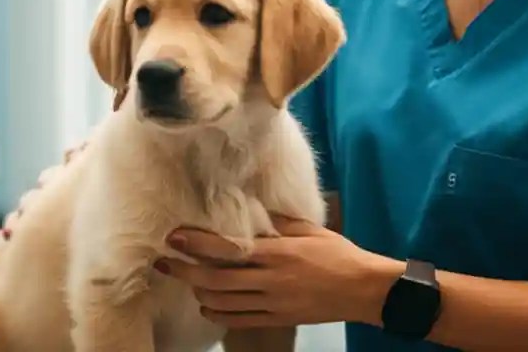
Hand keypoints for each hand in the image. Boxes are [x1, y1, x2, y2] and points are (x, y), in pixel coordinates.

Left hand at [155, 215, 395, 327]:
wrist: (364, 289)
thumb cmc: (338, 253)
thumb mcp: (309, 228)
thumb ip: (278, 221)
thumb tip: (250, 207)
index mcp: (278, 252)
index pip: (228, 247)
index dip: (197, 243)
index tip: (174, 236)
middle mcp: (270, 279)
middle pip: (216, 278)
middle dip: (185, 270)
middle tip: (163, 262)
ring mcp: (273, 302)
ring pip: (223, 302)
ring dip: (198, 291)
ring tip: (185, 279)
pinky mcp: (278, 319)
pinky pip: (239, 320)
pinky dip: (217, 313)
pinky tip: (207, 305)